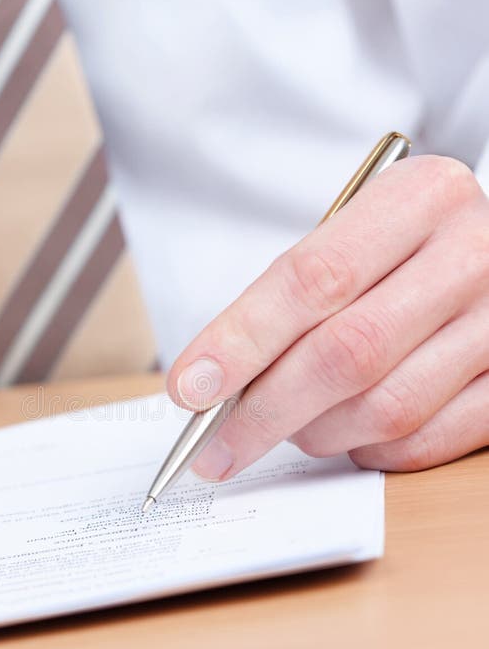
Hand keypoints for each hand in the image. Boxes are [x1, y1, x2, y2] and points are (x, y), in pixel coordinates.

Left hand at [167, 156, 488, 478]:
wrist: (484, 253)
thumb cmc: (396, 251)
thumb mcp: (350, 237)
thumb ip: (289, 299)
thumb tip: (209, 385)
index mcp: (422, 197)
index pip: (314, 277)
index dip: (242, 340)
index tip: (189, 388)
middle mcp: (474, 255)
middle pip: (348, 352)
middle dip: (264, 411)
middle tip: (212, 447)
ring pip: (386, 408)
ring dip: (315, 433)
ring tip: (284, 428)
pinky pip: (423, 442)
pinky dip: (366, 450)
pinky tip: (344, 435)